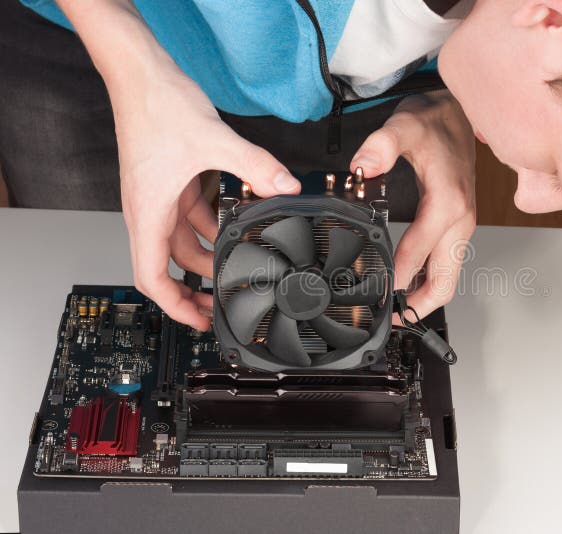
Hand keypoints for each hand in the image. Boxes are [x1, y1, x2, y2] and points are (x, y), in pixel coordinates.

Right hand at [112, 63, 300, 329]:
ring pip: (181, 242)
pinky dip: (210, 228)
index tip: (197, 320)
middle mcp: (150, 209)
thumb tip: (286, 187)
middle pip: (168, 266)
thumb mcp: (212, 140)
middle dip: (194, 290)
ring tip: (233, 273)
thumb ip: (254, 166)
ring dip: (205, 260)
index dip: (174, 305)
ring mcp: (160, 196)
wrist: (140, 73)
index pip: (152, 276)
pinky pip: (191, 217)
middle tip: (222, 306)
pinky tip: (235, 230)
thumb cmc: (155, 106)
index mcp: (149, 211)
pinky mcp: (171, 181)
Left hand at [351, 91, 476, 319]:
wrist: (458, 114)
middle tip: (387, 319)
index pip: (419, 255)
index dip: (396, 280)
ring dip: (423, 299)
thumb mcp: (405, 126)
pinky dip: (427, 282)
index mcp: (447, 204)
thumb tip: (363, 166)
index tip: (375, 297)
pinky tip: (405, 285)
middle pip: (444, 282)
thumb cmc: (434, 123)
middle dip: (416, 306)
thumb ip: (382, 145)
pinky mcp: (458, 227)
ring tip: (392, 311)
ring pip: (447, 278)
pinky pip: (446, 265)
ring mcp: (461, 227)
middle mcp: (460, 222)